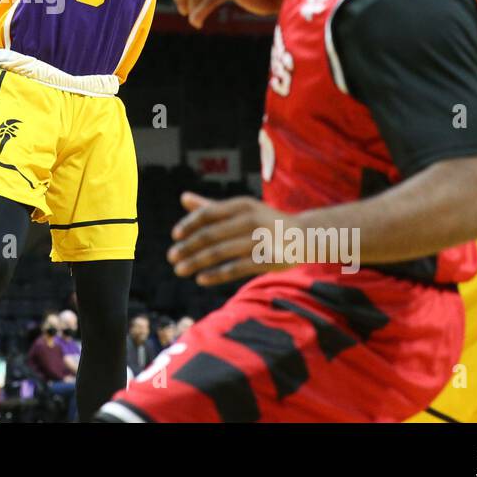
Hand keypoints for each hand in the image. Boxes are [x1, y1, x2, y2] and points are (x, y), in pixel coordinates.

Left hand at [168, 192, 295, 285]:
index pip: (209, 213)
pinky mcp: (269, 259)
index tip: (174, 235)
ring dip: (197, 262)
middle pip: (211, 234)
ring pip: (221, 253)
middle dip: (188, 247)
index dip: (189, 224)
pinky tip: (201, 279)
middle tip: (171, 257)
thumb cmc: (266, 221)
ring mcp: (261, 240)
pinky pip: (236, 268)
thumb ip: (212, 206)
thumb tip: (183, 198)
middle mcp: (251, 219)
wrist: (305, 235)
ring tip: (180, 270)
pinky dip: (216, 274)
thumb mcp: (241, 210)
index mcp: (242, 204)